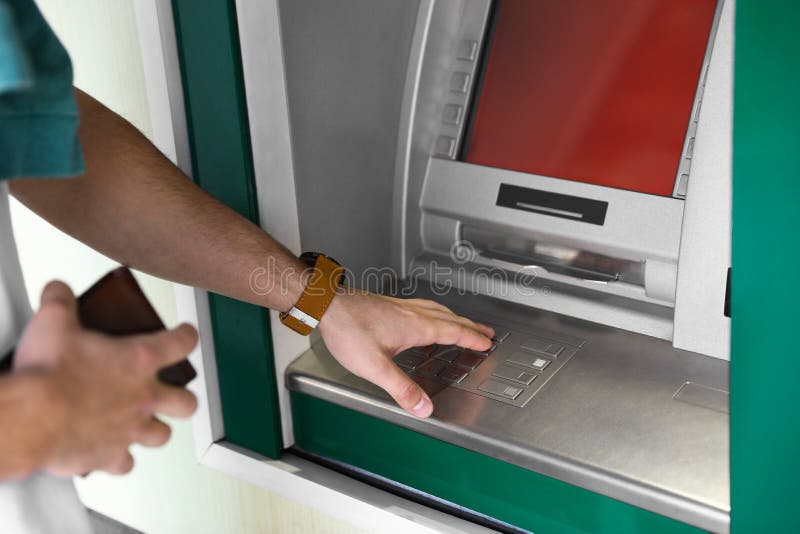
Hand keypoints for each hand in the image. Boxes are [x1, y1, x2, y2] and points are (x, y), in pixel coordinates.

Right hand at [14, 281, 197, 476]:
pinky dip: (118, 459)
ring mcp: (129, 430)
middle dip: (182, 398)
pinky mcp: (109, 456)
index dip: (186, 336)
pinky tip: (109, 452)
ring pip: (162, 435)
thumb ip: (60, 301)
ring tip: (144, 424)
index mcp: (139, 360)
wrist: (29, 420)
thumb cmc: (47, 373)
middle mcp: (143, 397)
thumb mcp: (53, 322)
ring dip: (155, 430)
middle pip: (186, 402)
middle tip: (172, 393)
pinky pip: (125, 464)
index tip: (186, 335)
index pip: (181, 342)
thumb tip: (59, 290)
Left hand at [317, 291, 492, 417]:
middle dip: (470, 326)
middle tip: (485, 332)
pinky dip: (435, 313)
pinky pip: (422, 307)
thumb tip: (423, 407)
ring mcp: (400, 307)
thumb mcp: (375, 367)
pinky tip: (426, 317)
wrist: (327, 304)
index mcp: (415, 326)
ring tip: (463, 323)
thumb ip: (401, 388)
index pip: (453, 332)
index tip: (487, 343)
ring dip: (455, 318)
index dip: (472, 338)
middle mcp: (412, 313)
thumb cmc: (348, 330)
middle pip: (450, 318)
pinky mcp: (389, 305)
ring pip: (437, 310)